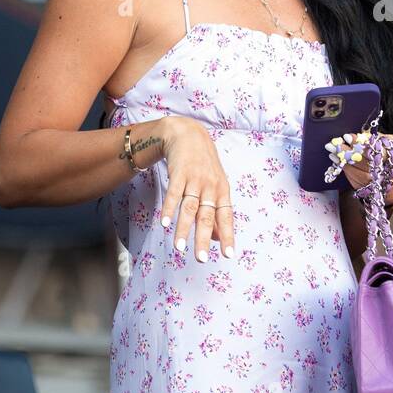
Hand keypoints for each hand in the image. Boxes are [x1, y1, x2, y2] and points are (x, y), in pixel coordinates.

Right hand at [156, 116, 235, 261]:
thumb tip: (218, 238)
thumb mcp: (215, 186)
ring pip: (189, 208)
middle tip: (201, 258)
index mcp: (222, 191)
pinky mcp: (179, 173)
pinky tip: (165, 223)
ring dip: (183, 228)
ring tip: (179, 248)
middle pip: (207, 216)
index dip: (227, 235)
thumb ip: (216, 213)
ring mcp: (195, 179)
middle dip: (203, 238)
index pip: (226, 217)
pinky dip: (169, 208)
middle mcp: (211, 187)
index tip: (228, 255)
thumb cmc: (204, 165)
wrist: (188, 134)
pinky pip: (174, 193)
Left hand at [340, 133, 392, 204]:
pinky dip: (348, 173)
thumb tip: (356, 137)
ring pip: (362, 175)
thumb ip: (376, 139)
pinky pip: (359, 184)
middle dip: (349, 153)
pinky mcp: (377, 193)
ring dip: (346, 164)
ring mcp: (387, 184)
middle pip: (369, 163)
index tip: (347, 137)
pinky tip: (340, 164)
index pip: (378, 148)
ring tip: (334, 154)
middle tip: (335, 146)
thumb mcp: (390, 142)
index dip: (361, 143)